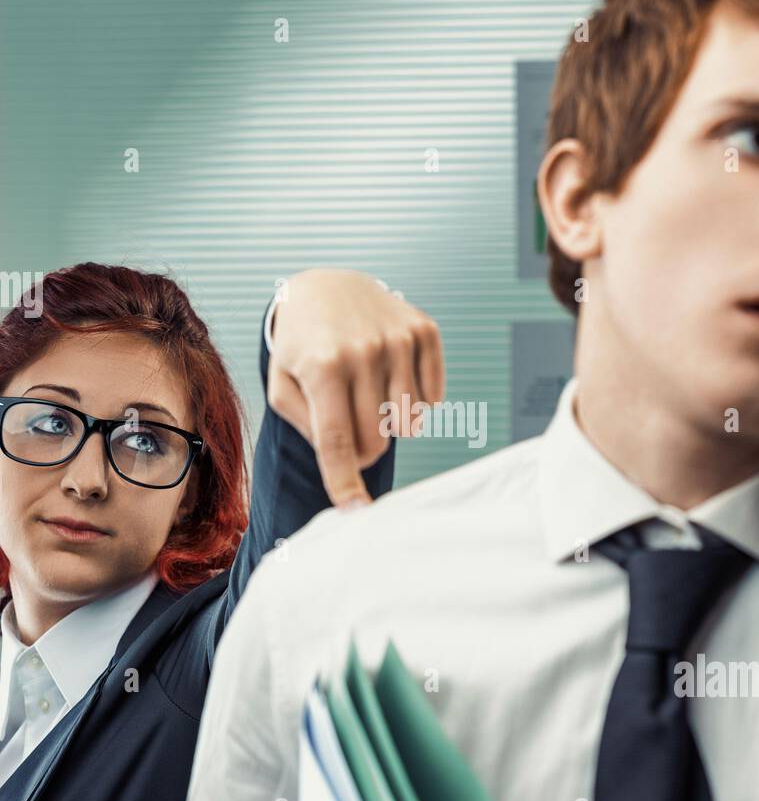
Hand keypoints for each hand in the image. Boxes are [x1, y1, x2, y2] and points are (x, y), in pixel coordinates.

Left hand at [267, 270, 444, 506]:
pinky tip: (392, 379)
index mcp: (323, 366)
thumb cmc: (301, 346)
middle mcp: (364, 351)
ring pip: (409, 423)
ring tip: (369, 400)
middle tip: (348, 432)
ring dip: (390, 426)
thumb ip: (304, 425)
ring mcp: (399, 339)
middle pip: (374, 439)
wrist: (327, 286)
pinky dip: (416, 401)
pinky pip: (433, 397)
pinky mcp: (425, 330)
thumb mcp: (282, 382)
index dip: (345, 482)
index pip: (336, 442)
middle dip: (361, 451)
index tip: (354, 513)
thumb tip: (342, 462)